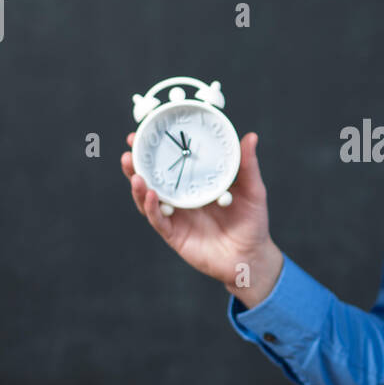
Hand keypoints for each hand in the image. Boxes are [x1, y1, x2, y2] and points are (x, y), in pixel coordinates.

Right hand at [122, 131, 282, 303]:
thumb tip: (250, 136)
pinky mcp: (174, 234)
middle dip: (138, 161)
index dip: (158, 146)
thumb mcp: (252, 189)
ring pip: (147, 198)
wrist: (251, 256)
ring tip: (134, 169)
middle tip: (132, 144)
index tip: (148, 128)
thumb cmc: (251, 222)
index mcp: (195, 183)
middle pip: (152, 177)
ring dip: (138, 184)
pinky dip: (151, 207)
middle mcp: (181, 197)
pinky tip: (150, 194)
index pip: (172, 161)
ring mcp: (175, 216)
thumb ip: (247, 165)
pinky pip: (157, 220)